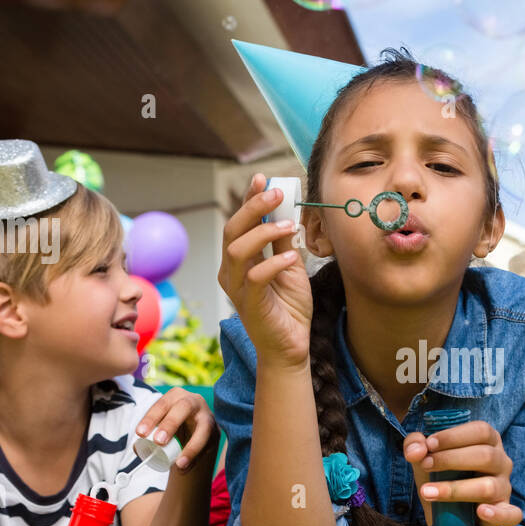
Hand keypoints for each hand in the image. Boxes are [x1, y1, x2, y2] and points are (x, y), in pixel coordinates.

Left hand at [134, 388, 215, 472]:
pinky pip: (208, 444)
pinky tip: (187, 467)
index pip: (162, 404)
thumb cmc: (172, 429)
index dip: (151, 418)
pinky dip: (197, 457)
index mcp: (175, 396)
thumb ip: (147, 437)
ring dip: (191, 446)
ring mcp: (207, 415)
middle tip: (158, 442)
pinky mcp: (216, 431)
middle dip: (170, 424)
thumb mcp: (159, 428)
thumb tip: (137, 448)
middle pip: (183, 407)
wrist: (194, 436)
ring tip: (179, 464)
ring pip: (203, 427)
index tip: (140, 434)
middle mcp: (194, 400)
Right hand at [217, 172, 312, 368]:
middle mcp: (232, 272)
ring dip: (263, 232)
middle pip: (232, 231)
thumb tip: (288, 212)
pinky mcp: (249, 305)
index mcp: (240, 261)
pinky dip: (274, 263)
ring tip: (288, 226)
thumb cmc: (289, 308)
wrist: (291, 347)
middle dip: (253, 208)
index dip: (248, 199)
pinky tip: (292, 258)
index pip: (239, 224)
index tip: (263, 178)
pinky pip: (255, 277)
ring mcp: (238, 289)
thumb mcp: (291, 268)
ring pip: (237, 250)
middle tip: (276, 193)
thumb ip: (285, 243)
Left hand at [403, 420, 521, 525]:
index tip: (429, 444)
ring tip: (427, 491)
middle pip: (485, 456)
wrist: (449, 512)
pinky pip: (511, 514)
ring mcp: (505, 488)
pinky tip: (480, 511)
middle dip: (451, 459)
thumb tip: (416, 450)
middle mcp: (502, 462)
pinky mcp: (504, 512)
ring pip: (488, 487)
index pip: (481, 431)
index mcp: (489, 441)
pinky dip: (497, 514)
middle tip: (425, 464)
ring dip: (455, 489)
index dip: (454, 436)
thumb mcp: (426, 457)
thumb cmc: (442, 475)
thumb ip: (415, 446)